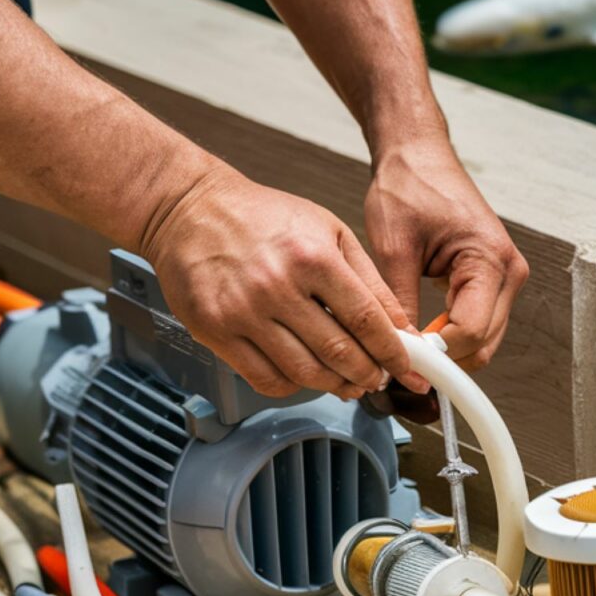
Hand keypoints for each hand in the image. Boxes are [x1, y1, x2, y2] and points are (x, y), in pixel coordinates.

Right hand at [142, 166, 426, 397]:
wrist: (190, 209)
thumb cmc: (265, 218)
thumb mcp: (330, 233)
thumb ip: (370, 282)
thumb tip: (402, 330)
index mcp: (313, 257)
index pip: (366, 320)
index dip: (392, 352)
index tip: (406, 368)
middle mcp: (277, 287)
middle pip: (338, 352)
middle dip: (368, 375)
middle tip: (377, 379)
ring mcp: (242, 312)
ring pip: (304, 373)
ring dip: (334, 386)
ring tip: (347, 381)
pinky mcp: (214, 330)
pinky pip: (265, 378)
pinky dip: (293, 386)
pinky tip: (305, 374)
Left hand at [365, 142, 527, 368]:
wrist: (418, 155)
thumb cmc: (409, 187)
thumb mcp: (393, 249)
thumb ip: (399, 304)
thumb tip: (397, 349)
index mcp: (490, 260)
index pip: (470, 331)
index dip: (435, 354)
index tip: (401, 359)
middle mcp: (508, 271)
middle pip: (483, 342)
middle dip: (444, 358)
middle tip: (401, 359)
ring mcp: (504, 277)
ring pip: (483, 338)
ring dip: (448, 349)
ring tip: (408, 343)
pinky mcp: (492, 279)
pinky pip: (478, 322)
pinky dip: (451, 334)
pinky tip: (421, 329)